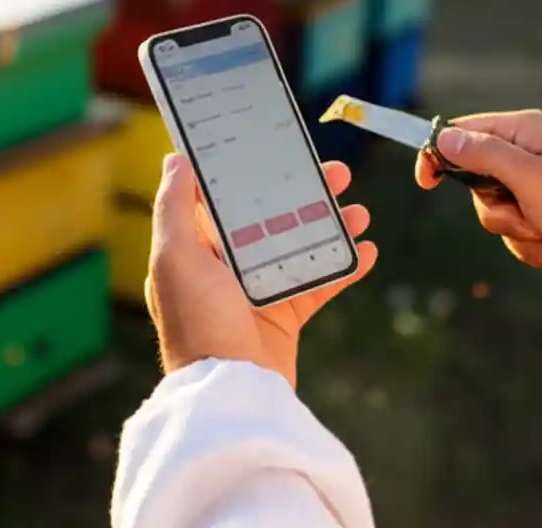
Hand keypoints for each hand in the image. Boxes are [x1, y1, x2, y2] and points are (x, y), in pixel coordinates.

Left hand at [145, 154, 377, 388]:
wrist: (230, 394)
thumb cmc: (197, 324)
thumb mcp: (175, 259)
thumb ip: (174, 208)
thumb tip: (176, 159)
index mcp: (195, 250)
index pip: (225, 200)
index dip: (253, 173)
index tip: (281, 148)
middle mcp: (225, 268)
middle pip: (271, 217)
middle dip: (306, 194)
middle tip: (339, 174)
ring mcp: (257, 293)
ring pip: (301, 246)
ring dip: (333, 226)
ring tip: (360, 213)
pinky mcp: (285, 318)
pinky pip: (320, 285)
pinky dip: (345, 268)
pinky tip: (367, 251)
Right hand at [414, 110, 541, 276]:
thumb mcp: (527, 177)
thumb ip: (483, 155)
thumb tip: (443, 138)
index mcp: (523, 132)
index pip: (463, 132)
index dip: (440, 155)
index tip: (425, 182)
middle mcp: (530, 151)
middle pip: (477, 180)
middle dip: (495, 209)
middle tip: (521, 215)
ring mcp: (539, 181)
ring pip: (497, 210)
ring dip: (516, 232)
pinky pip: (519, 229)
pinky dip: (533, 245)